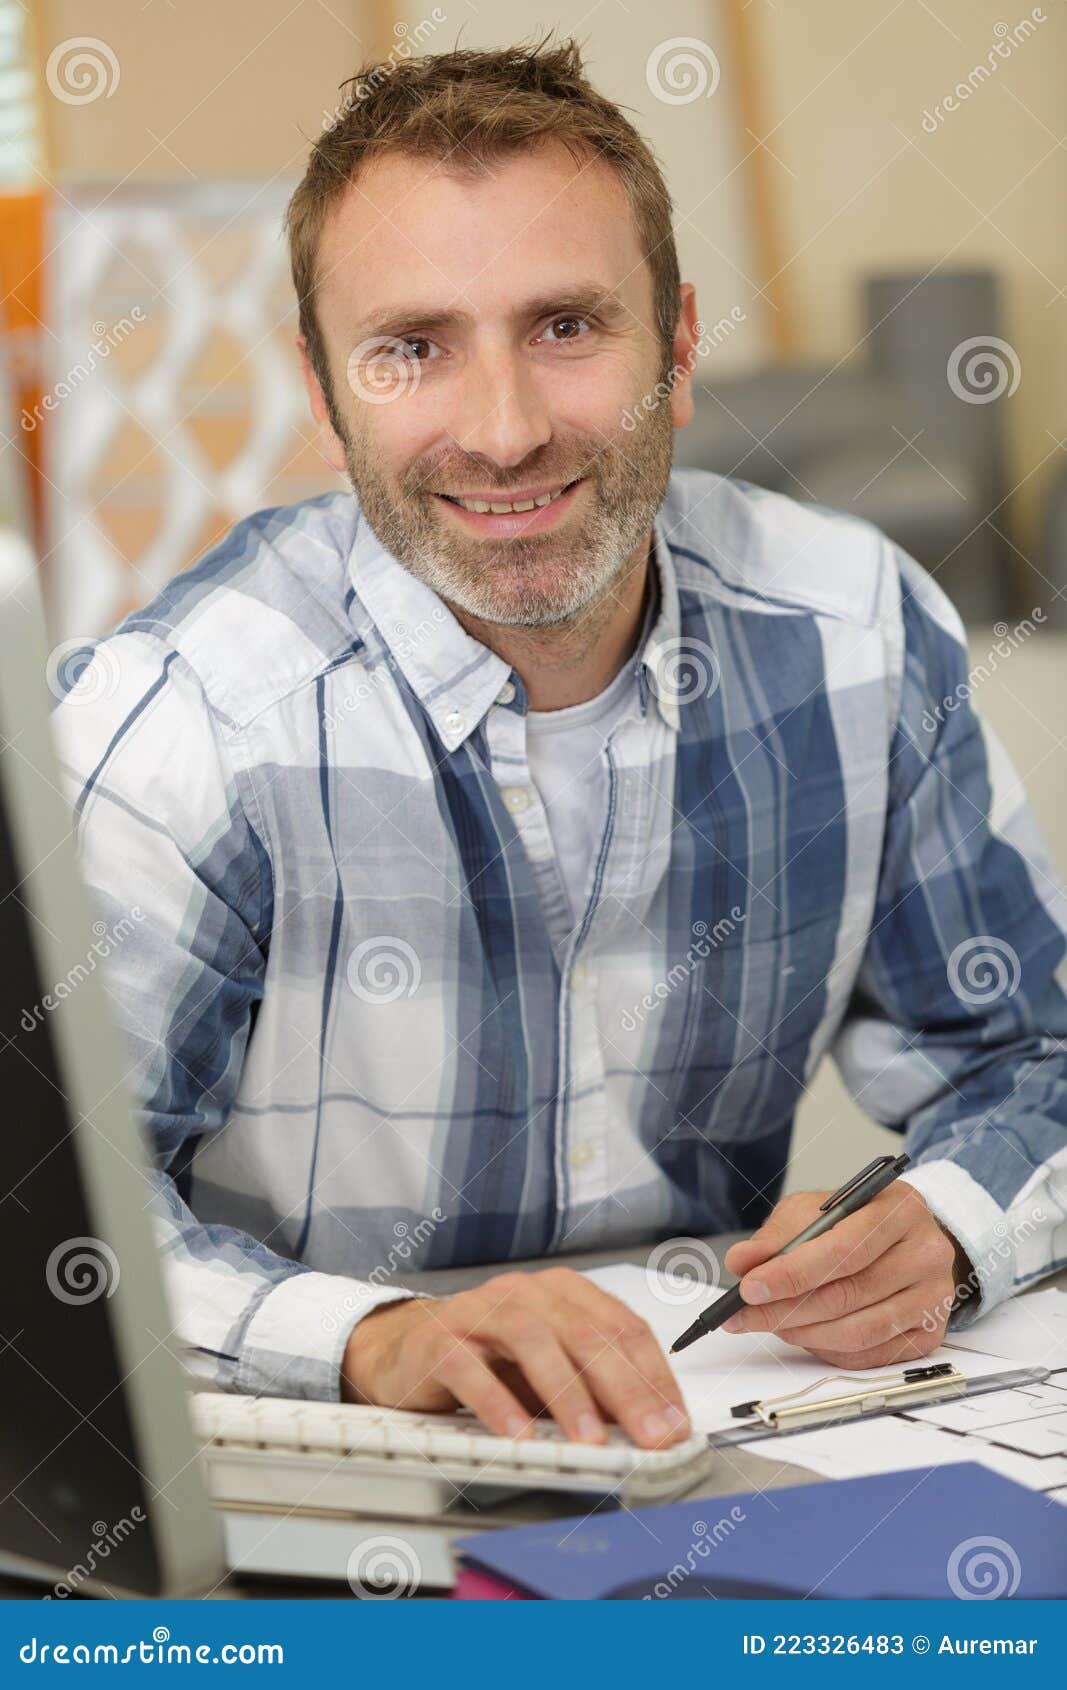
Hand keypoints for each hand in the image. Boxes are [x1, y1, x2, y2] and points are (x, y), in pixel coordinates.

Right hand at [341, 1266, 690, 1447]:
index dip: (655, 1375)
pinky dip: (498, 1404)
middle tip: (651, 1436)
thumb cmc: (490, 1359)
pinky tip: (519, 1435)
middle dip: (626, 1388)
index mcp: (563, 1293)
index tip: (675, 1422)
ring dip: (568, 1394)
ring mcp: (480, 1311)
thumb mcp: (551, 1372)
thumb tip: (651, 1426)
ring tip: (591, 1440)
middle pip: (585, 1332)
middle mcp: (526, 1293)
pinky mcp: (439, 1341)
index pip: (623, 1326)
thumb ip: (595, 1388)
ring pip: (533, 1340)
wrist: (407, 1348)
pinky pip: (471, 1369)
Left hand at [720, 1182, 969, 1367]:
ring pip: (859, 1330)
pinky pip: (871, 1354)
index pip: (843, 1249)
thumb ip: (777, 1237)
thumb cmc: (858, 1221)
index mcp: (899, 1208)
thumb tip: (742, 1262)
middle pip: (849, 1294)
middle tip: (745, 1315)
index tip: (750, 1287)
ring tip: (772, 1324)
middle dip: (786, 1309)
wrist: (908, 1239)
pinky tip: (805, 1335)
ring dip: (804, 1333)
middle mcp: (926, 1251)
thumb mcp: (815, 1211)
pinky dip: (829, 1350)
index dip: (792, 1273)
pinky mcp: (930, 1332)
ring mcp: (933, 1296)